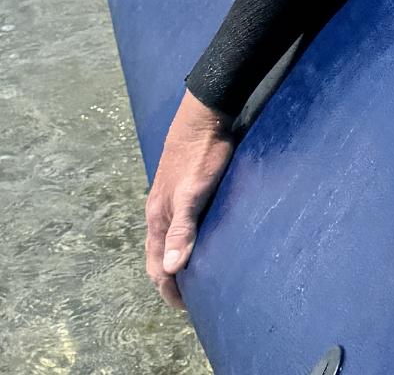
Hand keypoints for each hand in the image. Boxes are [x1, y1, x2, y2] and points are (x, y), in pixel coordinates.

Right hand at [144, 92, 235, 309]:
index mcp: (158, 218)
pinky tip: (202, 239)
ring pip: (168, 240)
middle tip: (192, 298)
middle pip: (159, 255)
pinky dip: (185, 241)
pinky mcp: (183, 189)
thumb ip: (182, 229)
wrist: (206, 117)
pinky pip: (179, 224)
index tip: (187, 307)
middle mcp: (159, 212)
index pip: (157, 265)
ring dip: (178, 260)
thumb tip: (171, 269)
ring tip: (196, 274)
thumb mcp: (193, 194)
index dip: (169, 289)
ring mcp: (170, 200)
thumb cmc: (202, 155)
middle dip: (171, 279)